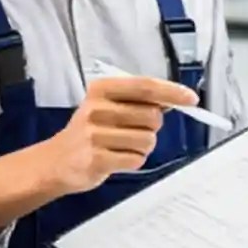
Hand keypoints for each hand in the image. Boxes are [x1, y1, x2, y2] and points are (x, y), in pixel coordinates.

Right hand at [42, 77, 198, 195]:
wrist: (56, 161)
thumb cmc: (89, 131)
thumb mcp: (107, 105)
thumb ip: (137, 100)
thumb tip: (175, 98)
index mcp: (102, 89)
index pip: (145, 87)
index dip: (171, 92)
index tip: (191, 98)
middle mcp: (97, 109)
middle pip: (152, 116)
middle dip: (152, 127)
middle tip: (134, 130)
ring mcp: (95, 135)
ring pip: (147, 140)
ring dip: (143, 147)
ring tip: (122, 146)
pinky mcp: (97, 159)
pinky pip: (136, 160)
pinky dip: (132, 161)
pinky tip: (116, 158)